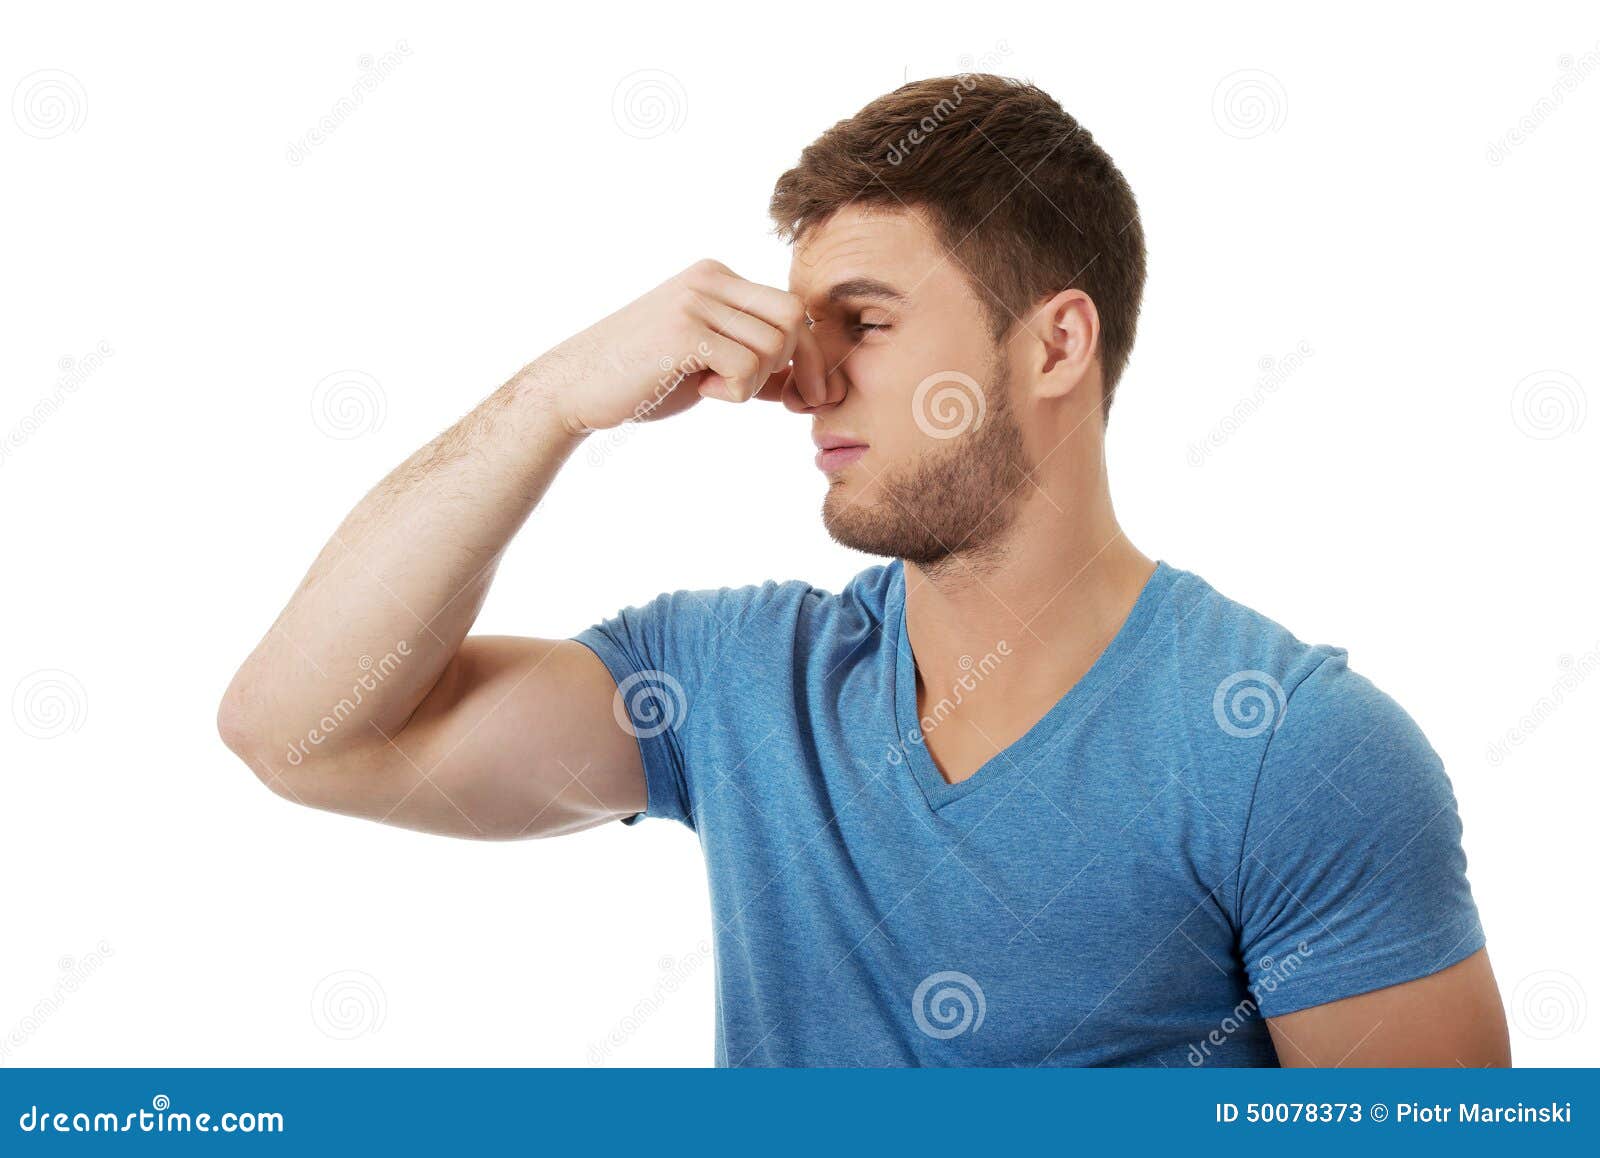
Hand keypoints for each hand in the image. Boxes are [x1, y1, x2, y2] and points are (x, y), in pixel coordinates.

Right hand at [537, 258, 836, 432]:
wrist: (575, 387)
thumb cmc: (639, 379)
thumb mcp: (705, 362)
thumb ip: (752, 363)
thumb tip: (808, 383)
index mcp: (715, 277)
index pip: (790, 306)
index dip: (810, 354)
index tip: (808, 395)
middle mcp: (709, 278)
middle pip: (792, 319)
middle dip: (794, 366)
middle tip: (766, 397)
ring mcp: (695, 301)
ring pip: (773, 346)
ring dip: (754, 382)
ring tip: (710, 386)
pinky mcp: (684, 332)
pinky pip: (747, 368)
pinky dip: (735, 392)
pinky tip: (700, 390)